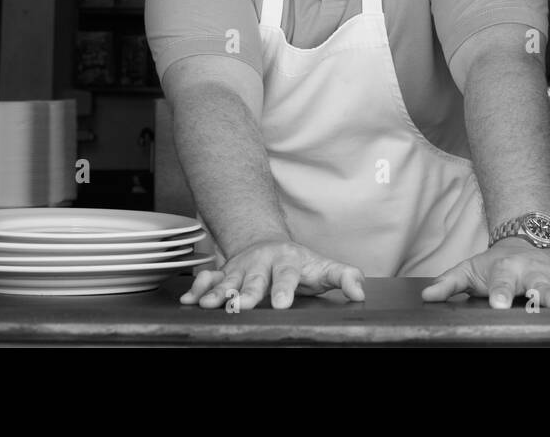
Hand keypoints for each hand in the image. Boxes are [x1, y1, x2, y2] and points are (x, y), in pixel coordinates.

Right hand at [180, 239, 365, 310]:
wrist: (268, 243)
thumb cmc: (300, 263)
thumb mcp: (324, 268)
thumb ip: (344, 277)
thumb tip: (360, 293)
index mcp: (288, 262)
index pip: (288, 276)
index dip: (285, 289)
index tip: (282, 303)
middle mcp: (262, 263)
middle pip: (255, 279)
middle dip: (248, 292)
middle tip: (243, 305)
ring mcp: (241, 267)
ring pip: (228, 279)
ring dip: (217, 291)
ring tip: (208, 304)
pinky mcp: (224, 273)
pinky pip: (209, 279)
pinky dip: (198, 288)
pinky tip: (189, 300)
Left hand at [421, 237, 549, 308]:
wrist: (523, 240)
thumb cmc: (494, 263)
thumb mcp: (467, 270)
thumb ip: (448, 284)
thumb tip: (426, 297)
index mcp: (506, 271)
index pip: (501, 285)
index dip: (499, 295)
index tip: (499, 307)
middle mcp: (535, 271)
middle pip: (543, 285)